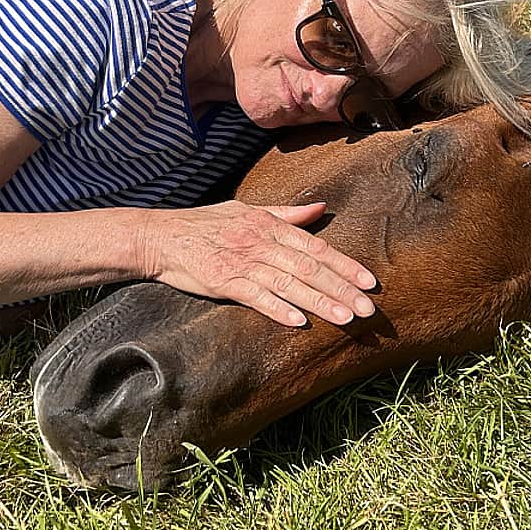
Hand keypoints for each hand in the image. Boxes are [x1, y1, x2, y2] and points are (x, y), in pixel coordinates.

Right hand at [141, 201, 376, 326]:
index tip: (369, 282)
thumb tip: (321, 208)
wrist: (162, 236)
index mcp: (269, 225)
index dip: (344, 265)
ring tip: (346, 318)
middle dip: (341, 289)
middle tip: (369, 309)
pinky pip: (256, 297)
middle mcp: (260, 243)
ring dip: (320, 302)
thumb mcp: (247, 210)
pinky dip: (278, 308)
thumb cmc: (206, 224)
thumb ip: (287, 214)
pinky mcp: (223, 281)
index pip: (315, 247)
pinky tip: (300, 321)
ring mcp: (242, 263)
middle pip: (309, 268)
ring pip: (289, 284)